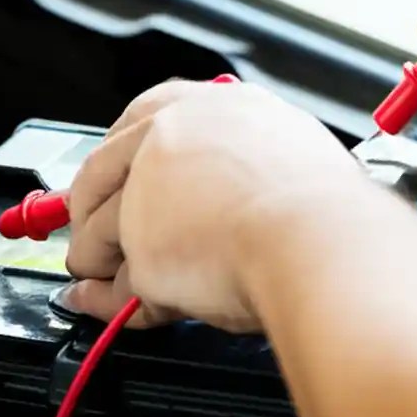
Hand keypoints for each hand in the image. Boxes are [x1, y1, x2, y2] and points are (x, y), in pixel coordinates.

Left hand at [60, 79, 361, 330]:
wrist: (325, 241)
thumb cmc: (326, 214)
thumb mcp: (281, 168)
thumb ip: (231, 179)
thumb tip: (208, 213)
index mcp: (214, 105)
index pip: (142, 119)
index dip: (120, 161)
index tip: (107, 185)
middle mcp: (172, 132)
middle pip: (103, 171)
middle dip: (90, 215)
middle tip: (90, 245)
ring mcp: (149, 183)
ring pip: (101, 227)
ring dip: (98, 263)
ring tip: (106, 289)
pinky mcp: (140, 238)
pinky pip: (117, 279)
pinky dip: (112, 302)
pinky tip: (121, 310)